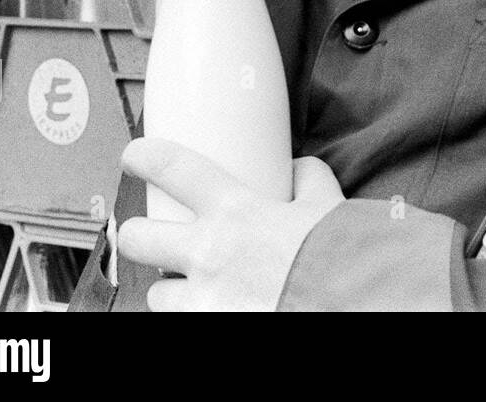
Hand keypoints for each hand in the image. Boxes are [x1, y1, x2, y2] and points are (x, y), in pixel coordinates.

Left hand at [117, 138, 345, 311]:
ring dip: (174, 289)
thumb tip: (299, 168)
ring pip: (157, 294)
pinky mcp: (205, 329)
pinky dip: (196, 314)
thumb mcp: (328, 206)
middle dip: (137, 235)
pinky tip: (218, 308)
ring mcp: (202, 300)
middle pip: (136, 237)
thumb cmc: (339, 258)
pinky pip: (183, 322)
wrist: (350, 303)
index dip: (146, 157)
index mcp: (236, 212)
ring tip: (197, 286)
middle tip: (150, 236)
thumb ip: (309, 180)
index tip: (135, 157)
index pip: (175, 169)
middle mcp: (208, 254)